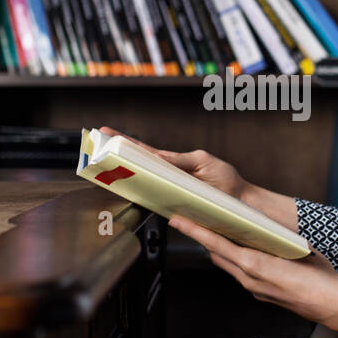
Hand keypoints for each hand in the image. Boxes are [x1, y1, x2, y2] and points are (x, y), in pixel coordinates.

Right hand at [98, 125, 250, 199]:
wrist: (241, 201)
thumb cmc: (225, 180)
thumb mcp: (203, 162)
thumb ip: (180, 159)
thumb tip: (157, 156)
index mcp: (173, 162)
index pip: (145, 150)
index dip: (125, 141)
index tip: (106, 131)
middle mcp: (168, 177)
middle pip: (137, 165)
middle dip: (116, 155)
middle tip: (96, 146)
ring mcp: (169, 192)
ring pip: (142, 182)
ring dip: (123, 174)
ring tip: (105, 166)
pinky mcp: (174, 206)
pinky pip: (155, 200)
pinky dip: (141, 194)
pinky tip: (129, 189)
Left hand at [165, 215, 337, 335]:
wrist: (332, 304)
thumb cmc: (319, 276)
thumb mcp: (296, 248)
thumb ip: (273, 240)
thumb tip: (260, 229)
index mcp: (256, 265)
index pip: (217, 245)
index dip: (196, 232)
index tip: (179, 221)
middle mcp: (250, 279)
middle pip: (217, 254)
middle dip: (202, 237)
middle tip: (189, 220)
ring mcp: (254, 289)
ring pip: (228, 264)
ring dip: (218, 248)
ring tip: (211, 230)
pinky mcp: (260, 294)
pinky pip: (240, 273)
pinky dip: (234, 259)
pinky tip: (239, 250)